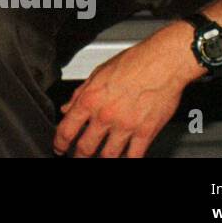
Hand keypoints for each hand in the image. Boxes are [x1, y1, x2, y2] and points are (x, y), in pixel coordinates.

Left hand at [53, 23, 194, 156]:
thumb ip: (81, 93)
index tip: (59, 147)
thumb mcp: (98, 73)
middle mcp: (105, 115)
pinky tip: (125, 158)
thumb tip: (68, 107)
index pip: (67, 129)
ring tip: (100, 158)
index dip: (59, 142)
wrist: (162, 63)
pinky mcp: (146, 132)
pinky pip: (134, 156)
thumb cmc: (133, 62)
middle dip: (79, 156)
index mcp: (90, 100)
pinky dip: (128, 160)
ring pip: (108, 156)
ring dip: (102, 159)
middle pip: (85, 147)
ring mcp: (126, 126)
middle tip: (78, 157)